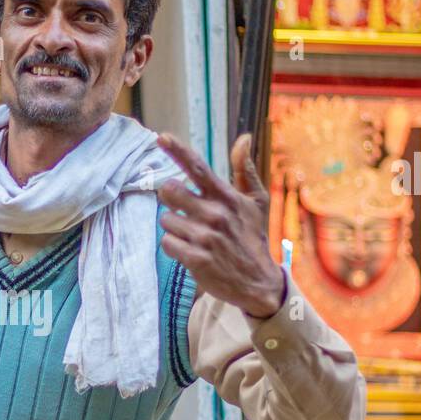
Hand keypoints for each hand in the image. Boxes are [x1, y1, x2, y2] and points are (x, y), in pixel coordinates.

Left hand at [156, 132, 284, 319]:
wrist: (258, 282)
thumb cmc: (253, 237)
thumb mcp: (257, 202)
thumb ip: (246, 170)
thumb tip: (243, 138)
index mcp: (228, 197)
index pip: (198, 168)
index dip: (178, 150)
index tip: (161, 137)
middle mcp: (216, 214)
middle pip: (170, 191)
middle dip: (170, 199)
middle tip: (183, 209)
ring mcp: (205, 237)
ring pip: (166, 220)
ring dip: (175, 227)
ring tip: (194, 236)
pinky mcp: (196, 259)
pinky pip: (167, 243)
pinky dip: (174, 246)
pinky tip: (190, 250)